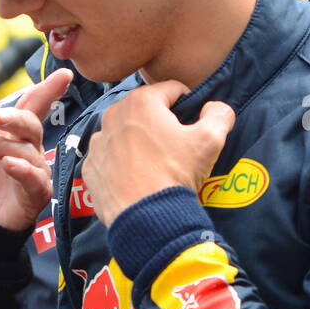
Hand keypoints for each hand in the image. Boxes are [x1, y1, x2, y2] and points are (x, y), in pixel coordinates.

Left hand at [0, 69, 71, 230]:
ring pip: (28, 150)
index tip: (64, 75)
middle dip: (16, 118)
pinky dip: (23, 169)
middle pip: (31, 124)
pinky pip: (35, 178)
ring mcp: (33, 171)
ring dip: (4, 146)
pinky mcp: (36, 194)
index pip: (30, 107)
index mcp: (9, 135)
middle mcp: (25, 149)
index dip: (47, 90)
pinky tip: (9, 165)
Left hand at [81, 81, 235, 226]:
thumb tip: (215, 108)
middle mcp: (112, 116)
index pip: (172, 90)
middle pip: (145, 110)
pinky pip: (109, 158)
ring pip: (125, 133)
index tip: (192, 123)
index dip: (188, 104)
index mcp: (140, 102)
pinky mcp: (90, 168)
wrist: (146, 219)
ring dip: (138, 142)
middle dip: (160, 123)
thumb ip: (219, 114)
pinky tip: (136, 178)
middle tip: (175, 146)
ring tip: (154, 164)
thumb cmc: (175, 174)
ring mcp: (97, 144)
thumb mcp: (210, 140)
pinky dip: (121, 163)